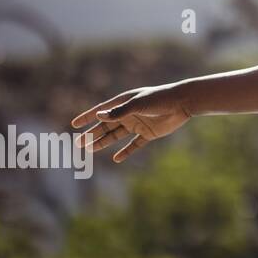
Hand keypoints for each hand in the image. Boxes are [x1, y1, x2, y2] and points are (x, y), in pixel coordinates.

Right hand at [71, 86, 192, 162]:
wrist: (183, 103)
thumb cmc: (160, 99)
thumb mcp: (138, 105)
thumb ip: (119, 112)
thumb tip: (98, 116)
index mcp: (124, 102)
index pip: (102, 110)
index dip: (88, 117)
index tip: (74, 125)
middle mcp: (129, 113)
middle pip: (106, 126)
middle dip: (92, 134)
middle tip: (78, 144)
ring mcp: (138, 124)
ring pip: (117, 135)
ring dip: (104, 142)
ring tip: (90, 150)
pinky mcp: (149, 133)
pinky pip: (134, 144)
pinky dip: (126, 151)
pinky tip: (116, 159)